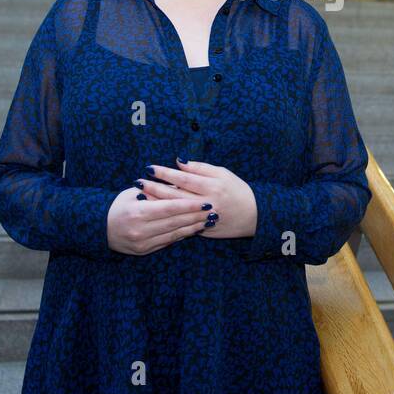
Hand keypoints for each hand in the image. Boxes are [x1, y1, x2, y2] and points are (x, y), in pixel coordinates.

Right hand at [105, 186, 210, 255]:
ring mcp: (142, 242)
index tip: (205, 201)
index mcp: (138, 212)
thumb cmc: (118, 206)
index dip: (189, 205)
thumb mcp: (132, 193)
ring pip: (174, 234)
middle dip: (196, 217)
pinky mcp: (144, 251)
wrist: (99, 228)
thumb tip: (178, 184)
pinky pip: (167, 242)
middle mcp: (141, 229)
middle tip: (213, 211)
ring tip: (208, 221)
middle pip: (175, 222)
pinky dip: (182, 235)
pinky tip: (193, 230)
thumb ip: (154, 191)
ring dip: (193, 227)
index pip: (170, 208)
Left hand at [137, 159, 256, 239]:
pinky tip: (155, 215)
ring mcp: (204, 220)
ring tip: (141, 198)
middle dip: (155, 189)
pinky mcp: (203, 232)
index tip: (150, 168)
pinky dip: (168, 220)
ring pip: (175, 212)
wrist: (254, 216)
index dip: (165, 173)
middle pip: (176, 196)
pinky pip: (182, 225)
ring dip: (157, 205)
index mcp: (212, 187)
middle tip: (138, 183)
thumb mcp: (223, 173)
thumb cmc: (237, 189)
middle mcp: (207, 204)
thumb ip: (201, 168)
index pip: (183, 179)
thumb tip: (180, 162)